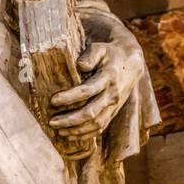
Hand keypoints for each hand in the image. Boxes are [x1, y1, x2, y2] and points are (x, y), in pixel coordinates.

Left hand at [48, 25, 144, 147]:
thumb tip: (79, 65)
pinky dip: (85, 135)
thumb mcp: (101, 48)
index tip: (53, 100)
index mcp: (108, 77)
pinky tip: (70, 135)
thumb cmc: (110, 54)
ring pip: (96, 124)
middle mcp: (112, 94)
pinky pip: (100, 128)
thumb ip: (90, 55)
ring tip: (58, 131)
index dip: (70, 97)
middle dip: (70, 120)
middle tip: (51, 122)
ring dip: (76, 130)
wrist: (131, 63)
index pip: (87, 90)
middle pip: (91, 112)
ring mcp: (114, 106)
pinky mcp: (113, 112)